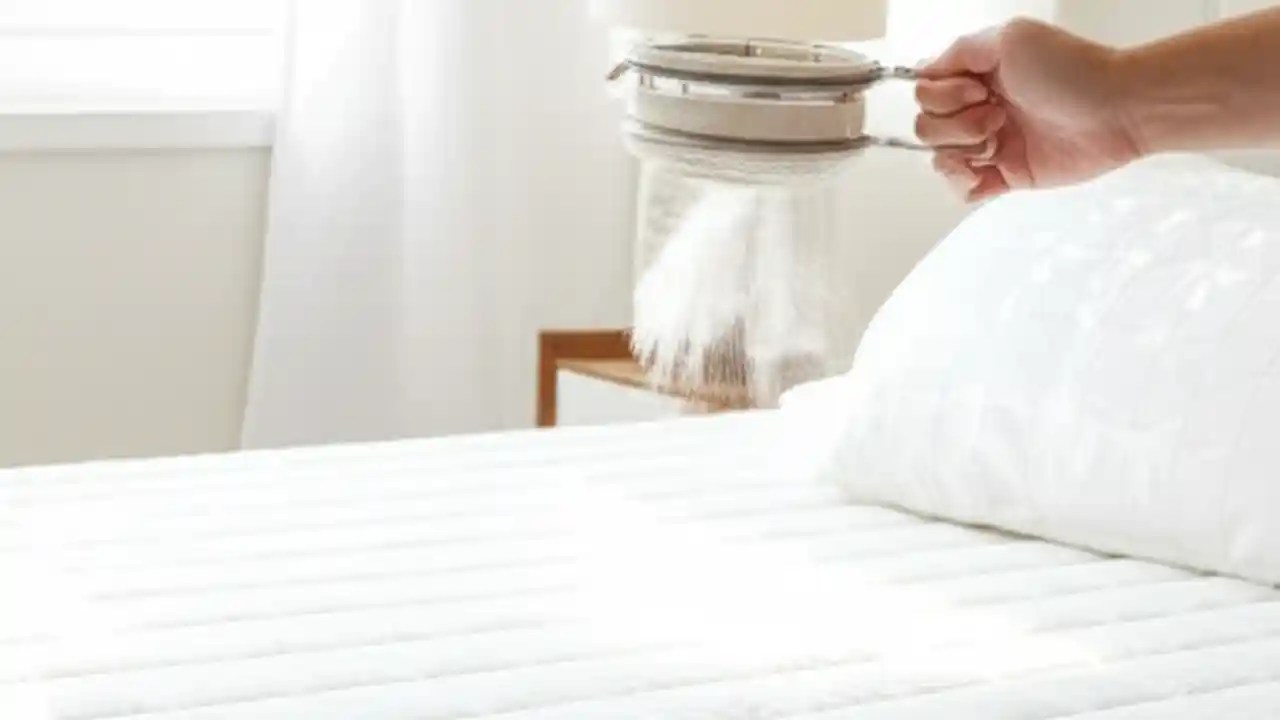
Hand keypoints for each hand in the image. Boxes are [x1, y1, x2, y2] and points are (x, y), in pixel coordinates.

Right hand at [915, 19, 1141, 201]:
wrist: (1116, 109)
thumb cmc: (1070, 69)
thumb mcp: (1008, 38)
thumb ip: (959, 51)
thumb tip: (925, 72)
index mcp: (975, 76)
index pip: (924, 92)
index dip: (941, 94)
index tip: (977, 88)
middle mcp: (978, 109)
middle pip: (926, 127)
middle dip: (955, 123)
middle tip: (997, 114)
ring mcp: (990, 145)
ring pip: (939, 159)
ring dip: (963, 148)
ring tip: (1000, 138)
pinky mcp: (1006, 176)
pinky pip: (961, 191)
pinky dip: (965, 184)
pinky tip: (990, 169)